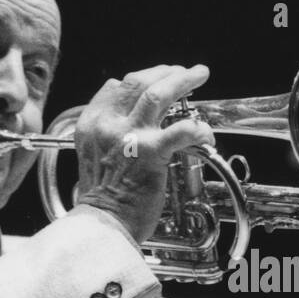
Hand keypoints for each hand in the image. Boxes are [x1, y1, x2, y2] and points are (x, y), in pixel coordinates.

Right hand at [73, 64, 215, 243]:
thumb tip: (127, 116)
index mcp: (92, 124)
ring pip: (158, 93)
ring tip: (198, 74)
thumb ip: (107, 133)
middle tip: (184, 71)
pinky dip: (198, 128)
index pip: (115, 87)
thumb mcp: (93, 156)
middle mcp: (108, 125)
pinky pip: (181, 130)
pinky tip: (206, 132)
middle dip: (165, 72)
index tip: (157, 79)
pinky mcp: (151, 153)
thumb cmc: (104, 200)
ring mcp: (130, 137)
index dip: (140, 79)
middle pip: (138, 82)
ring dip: (182, 80)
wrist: (103, 226)